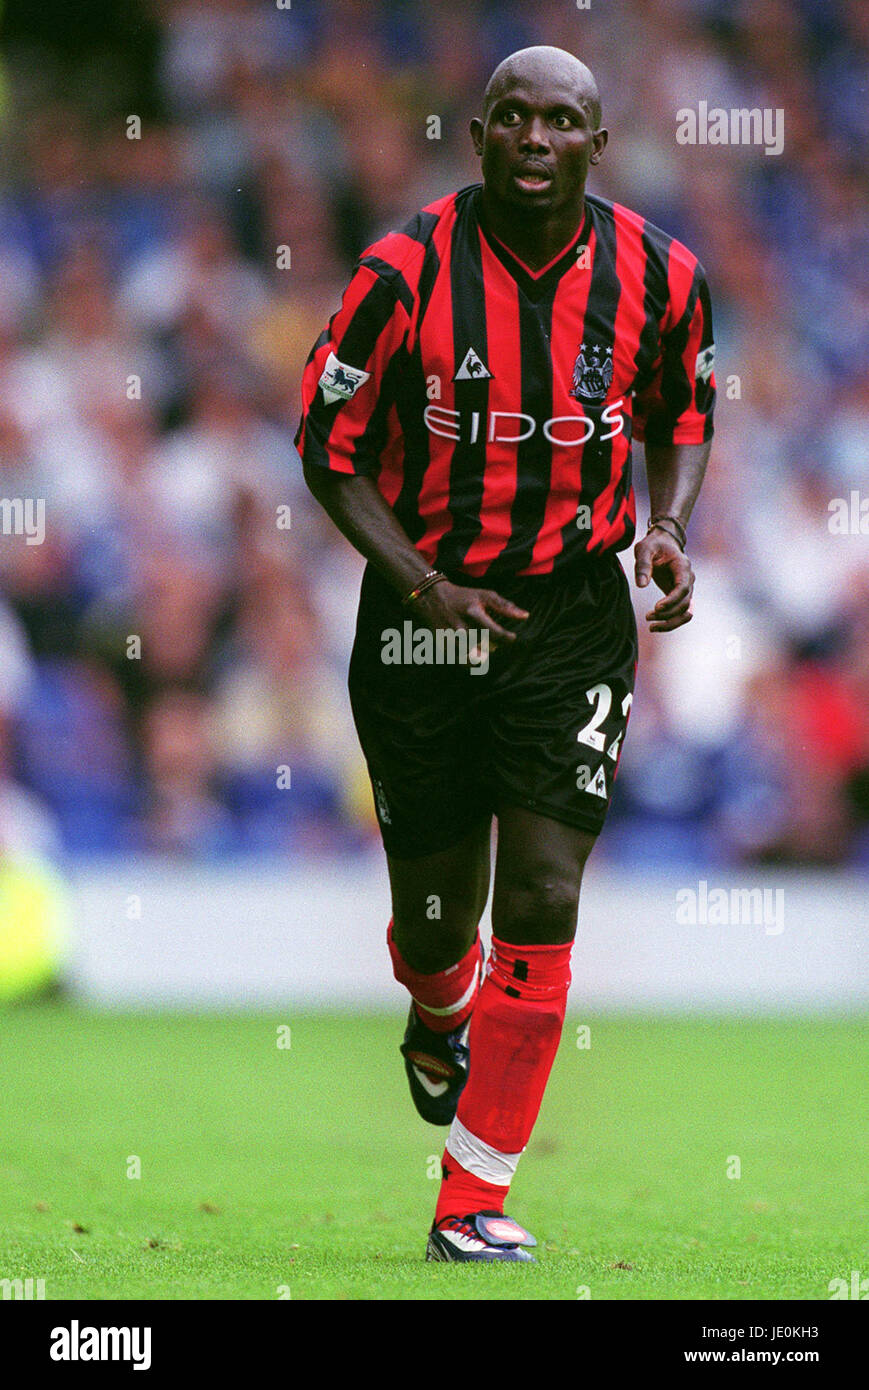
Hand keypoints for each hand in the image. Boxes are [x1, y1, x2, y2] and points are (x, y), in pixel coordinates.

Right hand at [412, 579, 528, 650]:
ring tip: (484, 649)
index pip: (496, 632)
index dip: (507, 638)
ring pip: (473, 658)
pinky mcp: (442, 645)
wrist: (433, 598)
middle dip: (494, 646)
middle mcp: (461, 626)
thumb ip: (506, 606)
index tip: (511, 637)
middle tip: (494, 641)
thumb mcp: (484, 595)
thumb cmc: (464, 597)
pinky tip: (472, 653)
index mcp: (473, 612)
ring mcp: (450, 638)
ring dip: (482, 655)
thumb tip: (526, 616)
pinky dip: (469, 660)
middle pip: (485, 647)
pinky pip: (460, 661)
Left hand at [634, 530, 693, 631]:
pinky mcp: (679, 596)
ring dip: (671, 623)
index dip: (671, 600)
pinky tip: (655, 625)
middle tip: (648, 617)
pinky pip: (680, 613)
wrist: (663, 543)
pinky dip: (671, 622)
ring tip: (651, 626)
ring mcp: (686, 589)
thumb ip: (643, 565)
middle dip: (667, 614)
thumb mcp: (644, 549)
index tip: (656, 607)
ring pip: (686, 613)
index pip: (683, 588)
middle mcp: (688, 580)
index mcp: (683, 567)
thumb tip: (641, 586)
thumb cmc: (653, 545)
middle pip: (685, 604)